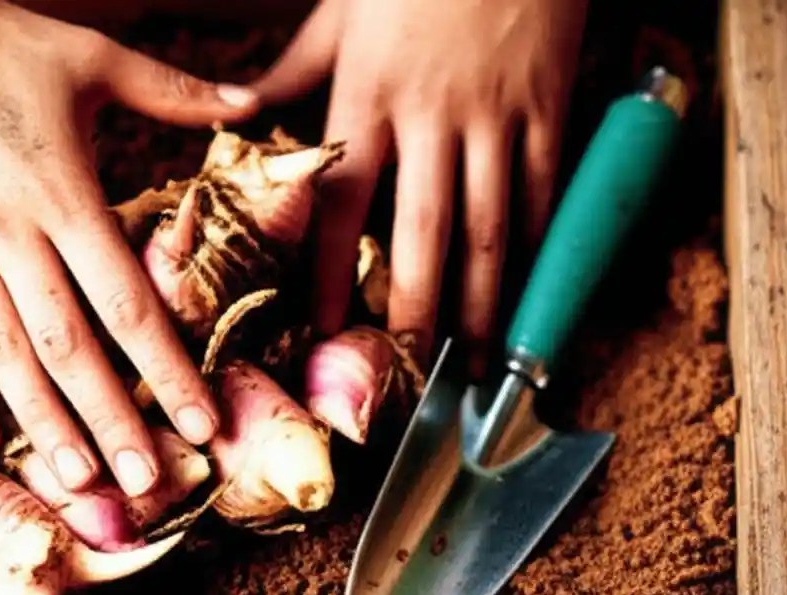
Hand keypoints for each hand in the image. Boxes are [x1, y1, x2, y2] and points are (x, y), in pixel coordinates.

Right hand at [0, 0, 259, 494]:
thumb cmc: (2, 42)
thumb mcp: (94, 56)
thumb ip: (175, 92)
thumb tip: (252, 103)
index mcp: (65, 190)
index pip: (128, 301)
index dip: (168, 369)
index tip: (201, 425)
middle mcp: (10, 229)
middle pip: (70, 345)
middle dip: (113, 420)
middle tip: (146, 486)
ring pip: (4, 351)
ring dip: (43, 421)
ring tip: (79, 480)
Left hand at [249, 0, 587, 371]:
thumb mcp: (339, 14)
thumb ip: (290, 74)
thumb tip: (237, 118)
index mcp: (368, 94)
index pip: (342, 202)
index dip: (330, 272)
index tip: (323, 326)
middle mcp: (432, 116)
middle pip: (421, 233)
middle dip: (414, 308)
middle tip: (407, 367)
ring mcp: (497, 114)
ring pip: (491, 226)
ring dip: (483, 299)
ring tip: (473, 355)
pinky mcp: (549, 104)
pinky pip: (542, 189)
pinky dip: (534, 245)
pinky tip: (524, 287)